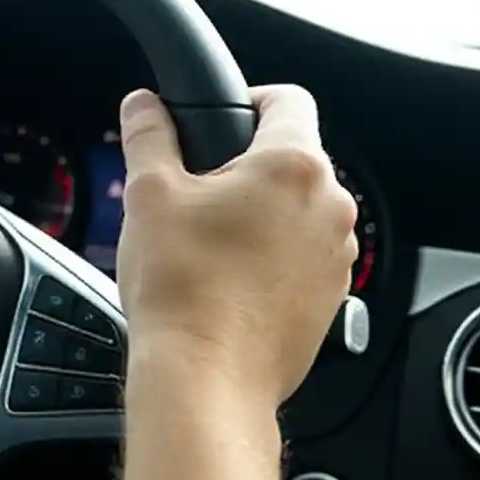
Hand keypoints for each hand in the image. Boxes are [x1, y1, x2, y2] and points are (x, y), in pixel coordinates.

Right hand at [115, 86, 356, 408]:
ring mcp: (337, 257)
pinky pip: (303, 257)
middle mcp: (330, 207)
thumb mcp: (150, 196)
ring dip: (261, 215)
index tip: (217, 120)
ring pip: (298, 211)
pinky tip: (228, 281)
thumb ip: (148, 136)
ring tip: (209, 244)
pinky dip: (273, 258)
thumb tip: (143, 106)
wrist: (206, 379)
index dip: (247, 99)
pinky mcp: (331, 298)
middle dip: (245, 167)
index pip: (287, 99)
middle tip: (196, 194)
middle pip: (292, 159)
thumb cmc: (182, 291)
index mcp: (293, 167)